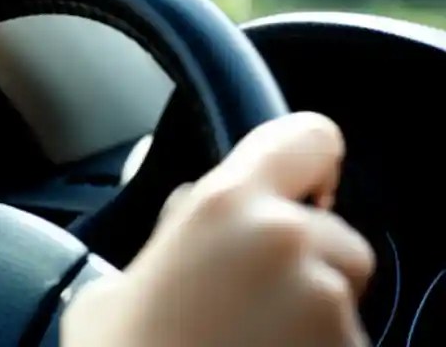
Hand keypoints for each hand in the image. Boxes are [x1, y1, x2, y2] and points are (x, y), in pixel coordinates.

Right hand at [62, 112, 373, 346]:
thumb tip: (188, 225)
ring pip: (340, 296)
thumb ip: (169, 239)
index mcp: (225, 206)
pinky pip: (345, 344)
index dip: (306, 163)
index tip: (298, 186)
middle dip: (303, 263)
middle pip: (332, 232)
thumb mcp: (119, 285)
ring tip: (247, 344)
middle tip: (244, 302)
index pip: (308, 138)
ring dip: (310, 315)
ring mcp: (327, 308)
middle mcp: (288, 244)